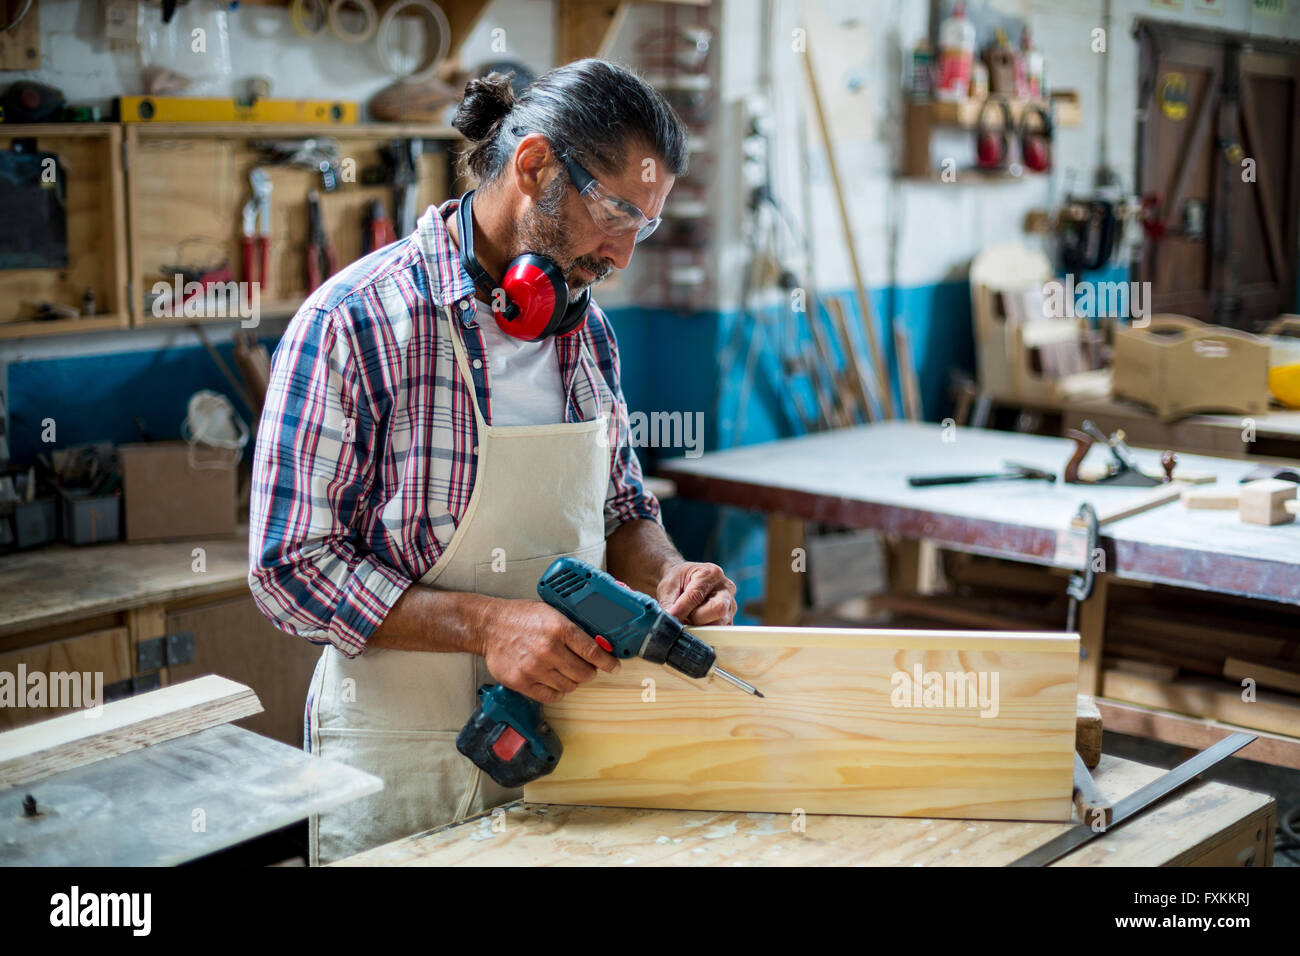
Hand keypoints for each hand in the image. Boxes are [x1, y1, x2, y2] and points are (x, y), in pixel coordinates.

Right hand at [479, 599, 620, 702]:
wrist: (490, 626)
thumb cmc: (521, 617)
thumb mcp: (552, 613)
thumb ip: (573, 629)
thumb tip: (599, 644)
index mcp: (559, 628)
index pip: (593, 652)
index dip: (608, 662)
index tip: (614, 667)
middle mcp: (548, 649)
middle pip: (584, 673)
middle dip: (589, 672)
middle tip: (586, 669)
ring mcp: (534, 668)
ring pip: (569, 686)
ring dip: (572, 682)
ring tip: (565, 673)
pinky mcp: (522, 682)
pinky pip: (550, 696)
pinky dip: (557, 692)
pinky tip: (554, 682)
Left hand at [657, 561, 737, 625]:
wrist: (682, 580)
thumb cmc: (677, 581)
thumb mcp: (668, 588)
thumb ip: (669, 605)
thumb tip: (671, 623)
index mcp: (711, 573)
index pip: (697, 596)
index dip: (682, 610)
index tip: (672, 618)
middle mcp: (725, 587)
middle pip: (718, 609)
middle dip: (696, 619)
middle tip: (682, 618)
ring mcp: (731, 604)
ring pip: (720, 623)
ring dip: (701, 626)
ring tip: (687, 619)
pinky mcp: (730, 618)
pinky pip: (721, 631)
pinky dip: (706, 632)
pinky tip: (695, 624)